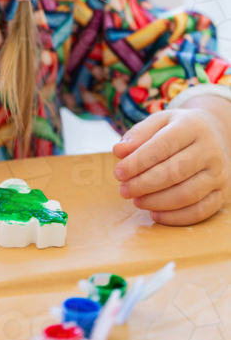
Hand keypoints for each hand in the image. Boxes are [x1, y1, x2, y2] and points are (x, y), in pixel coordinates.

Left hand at [112, 97, 230, 224]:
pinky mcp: (223, 194)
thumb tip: (119, 151)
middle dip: (144, 184)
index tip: (118, 173)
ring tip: (136, 200)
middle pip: (174, 172)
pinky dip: (175, 217)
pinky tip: (155, 213)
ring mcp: (220, 174)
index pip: (162, 146)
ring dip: (157, 202)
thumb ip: (138, 134)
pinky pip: (200, 212)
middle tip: (123, 190)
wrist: (216, 134)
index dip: (138, 162)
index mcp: (193, 127)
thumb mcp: (159, 122)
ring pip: (187, 195)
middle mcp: (211, 150)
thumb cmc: (179, 129)